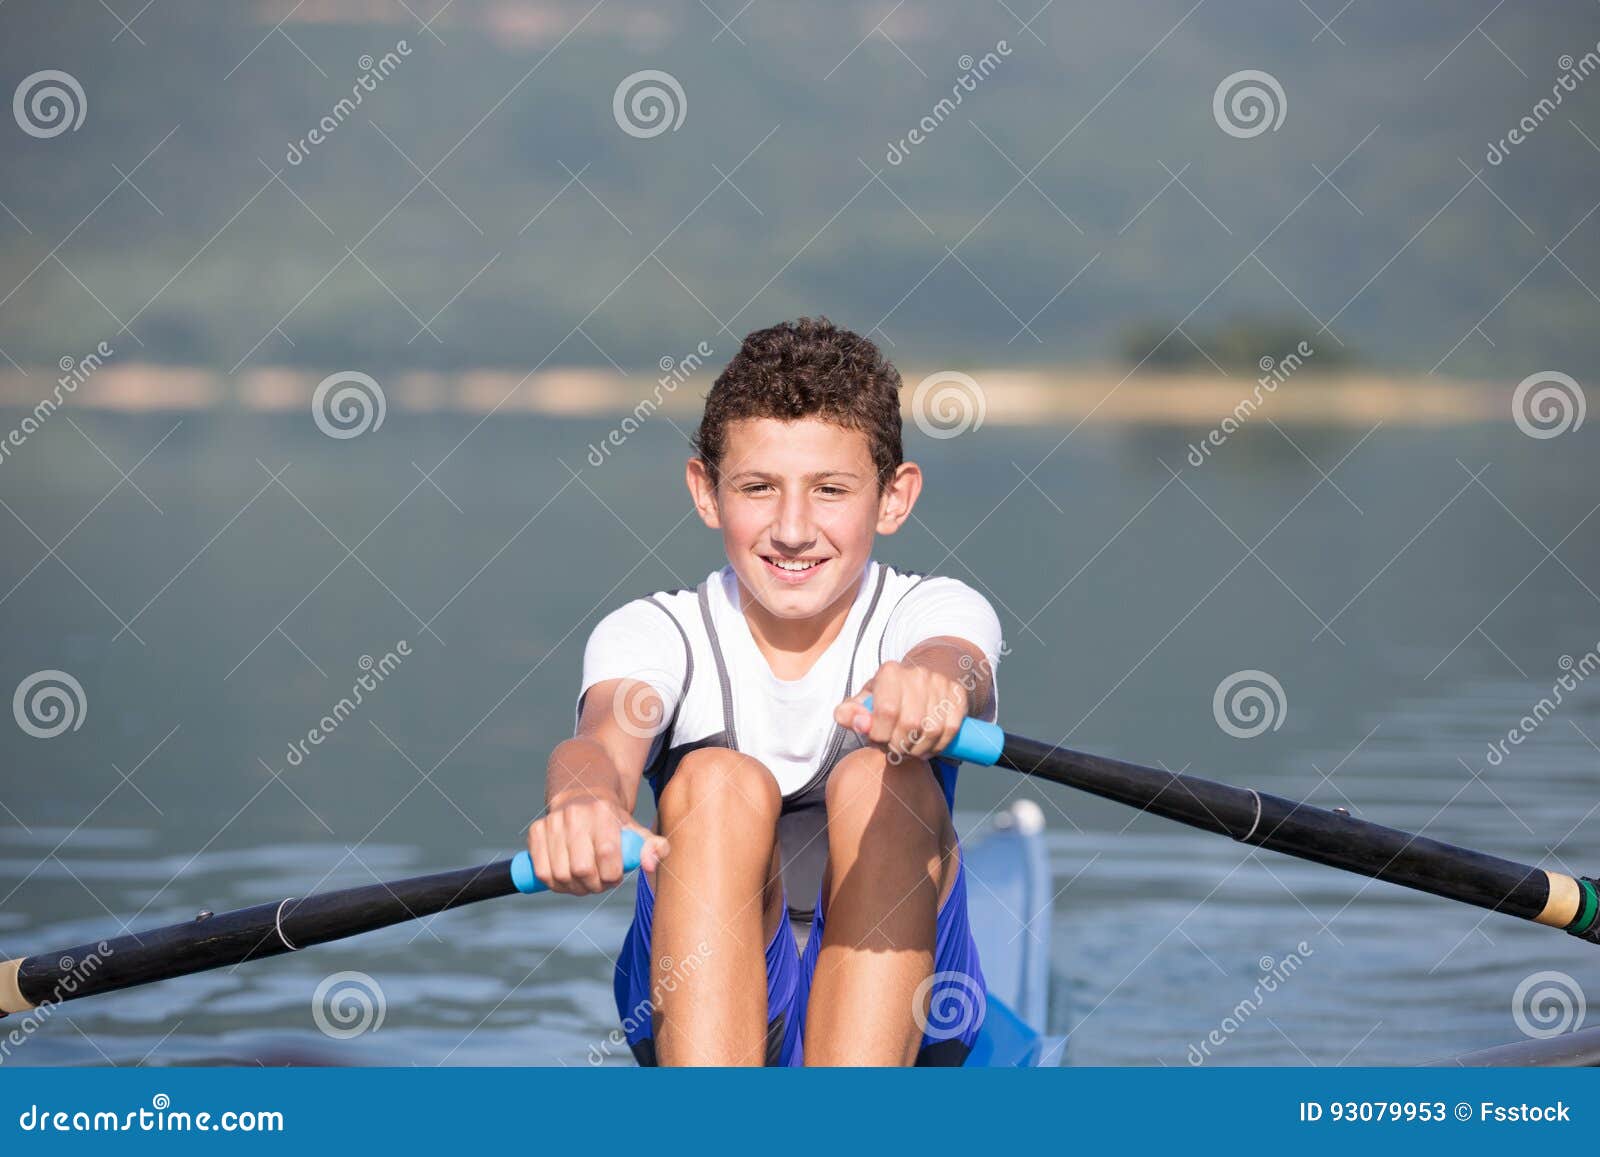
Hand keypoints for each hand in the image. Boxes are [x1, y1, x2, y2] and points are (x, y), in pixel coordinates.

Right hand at [525, 791, 667, 894]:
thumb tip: (650, 866)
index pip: (607, 854)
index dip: (611, 875)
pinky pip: (541, 871)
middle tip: (599, 883)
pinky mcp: (536, 831)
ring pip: (560, 874)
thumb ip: (654, 848)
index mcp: (603, 812)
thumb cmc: (613, 821)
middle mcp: (575, 814)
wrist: (582, 794)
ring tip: (584, 883)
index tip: (614, 877)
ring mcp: (553, 822)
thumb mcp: (636, 829)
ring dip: (573, 888)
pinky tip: (566, 880)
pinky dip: (553, 884)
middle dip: (593, 885)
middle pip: (582, 868)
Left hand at [834, 659, 969, 761]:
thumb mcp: (862, 703)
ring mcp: (940, 683)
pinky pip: (951, 729)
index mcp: (889, 672)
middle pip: (910, 723)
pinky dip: (939, 746)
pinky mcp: (957, 695)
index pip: (886, 711)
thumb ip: (849, 714)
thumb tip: (859, 723)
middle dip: (900, 745)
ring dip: (919, 750)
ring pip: (933, 729)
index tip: (878, 740)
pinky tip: (927, 749)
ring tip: (909, 751)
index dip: (881, 734)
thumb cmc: (886, 698)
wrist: (920, 683)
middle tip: (895, 750)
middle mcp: (917, 674)